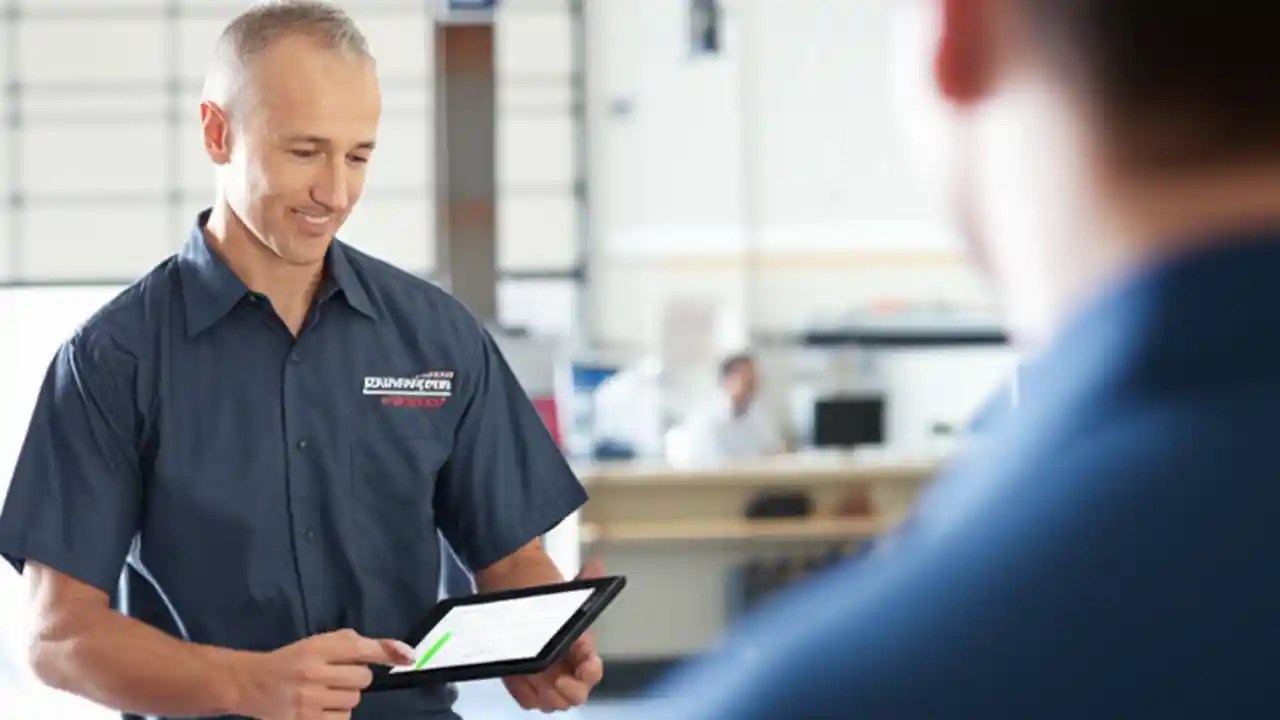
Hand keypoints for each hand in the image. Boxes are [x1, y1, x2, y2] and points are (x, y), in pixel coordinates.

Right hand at [238, 628, 415, 719]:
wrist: (252, 684)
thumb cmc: (292, 660)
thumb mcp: (318, 643)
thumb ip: (353, 643)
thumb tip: (400, 652)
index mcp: (316, 649)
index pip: (358, 649)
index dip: (386, 652)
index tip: (409, 656)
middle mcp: (312, 674)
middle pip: (362, 678)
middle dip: (355, 677)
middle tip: (335, 676)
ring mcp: (308, 701)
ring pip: (353, 701)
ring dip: (346, 697)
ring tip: (325, 692)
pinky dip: (337, 714)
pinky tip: (321, 707)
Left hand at [502, 557, 606, 712]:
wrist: (509, 582)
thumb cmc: (537, 587)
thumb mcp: (560, 585)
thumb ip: (582, 580)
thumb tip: (596, 567)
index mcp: (580, 646)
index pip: (592, 669)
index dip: (590, 672)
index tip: (584, 667)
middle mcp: (566, 665)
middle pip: (575, 694)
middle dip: (569, 692)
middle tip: (557, 681)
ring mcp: (544, 675)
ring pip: (552, 700)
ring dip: (547, 697)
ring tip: (536, 682)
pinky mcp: (523, 679)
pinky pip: (529, 699)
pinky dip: (526, 695)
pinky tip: (518, 679)